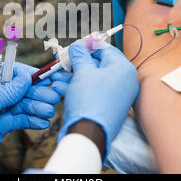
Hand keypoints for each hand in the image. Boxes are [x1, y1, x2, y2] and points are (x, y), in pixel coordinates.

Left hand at [0, 63, 59, 169]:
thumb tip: (26, 79)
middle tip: (53, 97)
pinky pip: (21, 120)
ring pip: (24, 105)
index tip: (45, 77)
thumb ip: (10, 90)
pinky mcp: (4, 124)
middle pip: (22, 90)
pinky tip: (42, 122)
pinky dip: (32, 121)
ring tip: (48, 112)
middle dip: (38, 93)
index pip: (13, 72)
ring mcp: (1, 108)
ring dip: (37, 108)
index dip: (30, 74)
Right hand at [58, 42, 138, 157]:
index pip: (105, 49)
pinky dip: (78, 88)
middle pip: (98, 65)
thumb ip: (80, 55)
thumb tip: (77, 46)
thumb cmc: (89, 99)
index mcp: (123, 68)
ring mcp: (118, 96)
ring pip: (93, 80)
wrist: (89, 134)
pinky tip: (60, 87)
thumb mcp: (82, 71)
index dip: (86, 47)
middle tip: (61, 62)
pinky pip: (94, 92)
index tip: (72, 48)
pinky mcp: (109, 107)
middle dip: (76, 64)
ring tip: (56, 76)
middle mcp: (125, 81)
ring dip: (73, 76)